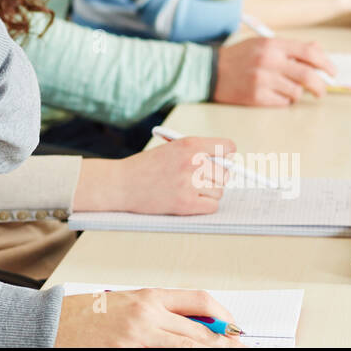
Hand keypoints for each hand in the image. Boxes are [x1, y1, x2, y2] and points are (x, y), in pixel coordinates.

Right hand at [55, 288, 243, 347]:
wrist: (54, 324)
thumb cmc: (89, 315)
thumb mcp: (129, 303)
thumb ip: (162, 312)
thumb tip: (198, 325)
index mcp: (149, 296)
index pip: (200, 302)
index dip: (224, 317)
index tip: (234, 329)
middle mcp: (146, 315)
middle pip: (199, 332)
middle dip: (223, 344)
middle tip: (237, 348)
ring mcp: (136, 338)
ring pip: (186, 349)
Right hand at [72, 136, 235, 214]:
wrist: (122, 183)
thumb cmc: (146, 166)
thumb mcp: (172, 149)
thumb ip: (198, 152)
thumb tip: (228, 162)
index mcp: (189, 144)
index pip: (227, 147)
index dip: (227, 155)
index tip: (223, 160)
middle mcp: (192, 162)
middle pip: (225, 173)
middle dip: (217, 176)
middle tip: (204, 178)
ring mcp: (189, 184)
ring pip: (219, 191)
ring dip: (209, 191)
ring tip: (190, 188)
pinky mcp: (186, 204)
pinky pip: (212, 206)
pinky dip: (205, 205)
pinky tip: (190, 199)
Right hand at [213, 36, 333, 106]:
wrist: (209, 72)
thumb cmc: (239, 58)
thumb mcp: (263, 44)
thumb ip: (290, 48)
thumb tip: (319, 53)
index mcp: (272, 45)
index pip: (310, 52)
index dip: (326, 63)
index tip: (333, 72)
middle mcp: (269, 61)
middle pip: (308, 76)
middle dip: (320, 87)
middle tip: (321, 91)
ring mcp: (262, 80)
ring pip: (296, 92)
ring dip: (297, 94)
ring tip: (285, 90)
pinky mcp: (256, 97)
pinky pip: (283, 103)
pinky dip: (283, 101)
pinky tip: (272, 95)